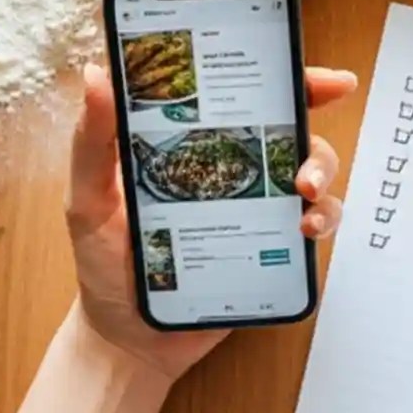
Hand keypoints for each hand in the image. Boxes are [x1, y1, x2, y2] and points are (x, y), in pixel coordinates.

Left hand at [66, 63, 356, 379]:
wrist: (127, 338)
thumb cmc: (103, 264)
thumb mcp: (87, 200)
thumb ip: (92, 142)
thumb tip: (96, 74)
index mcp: (190, 143)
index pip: (240, 94)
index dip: (282, 75)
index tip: (318, 75)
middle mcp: (229, 167)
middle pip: (288, 126)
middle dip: (312, 127)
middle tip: (304, 156)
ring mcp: (255, 206)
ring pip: (310, 170)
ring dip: (322, 171)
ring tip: (306, 193)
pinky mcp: (271, 246)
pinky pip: (315, 222)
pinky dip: (325, 219)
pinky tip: (308, 229)